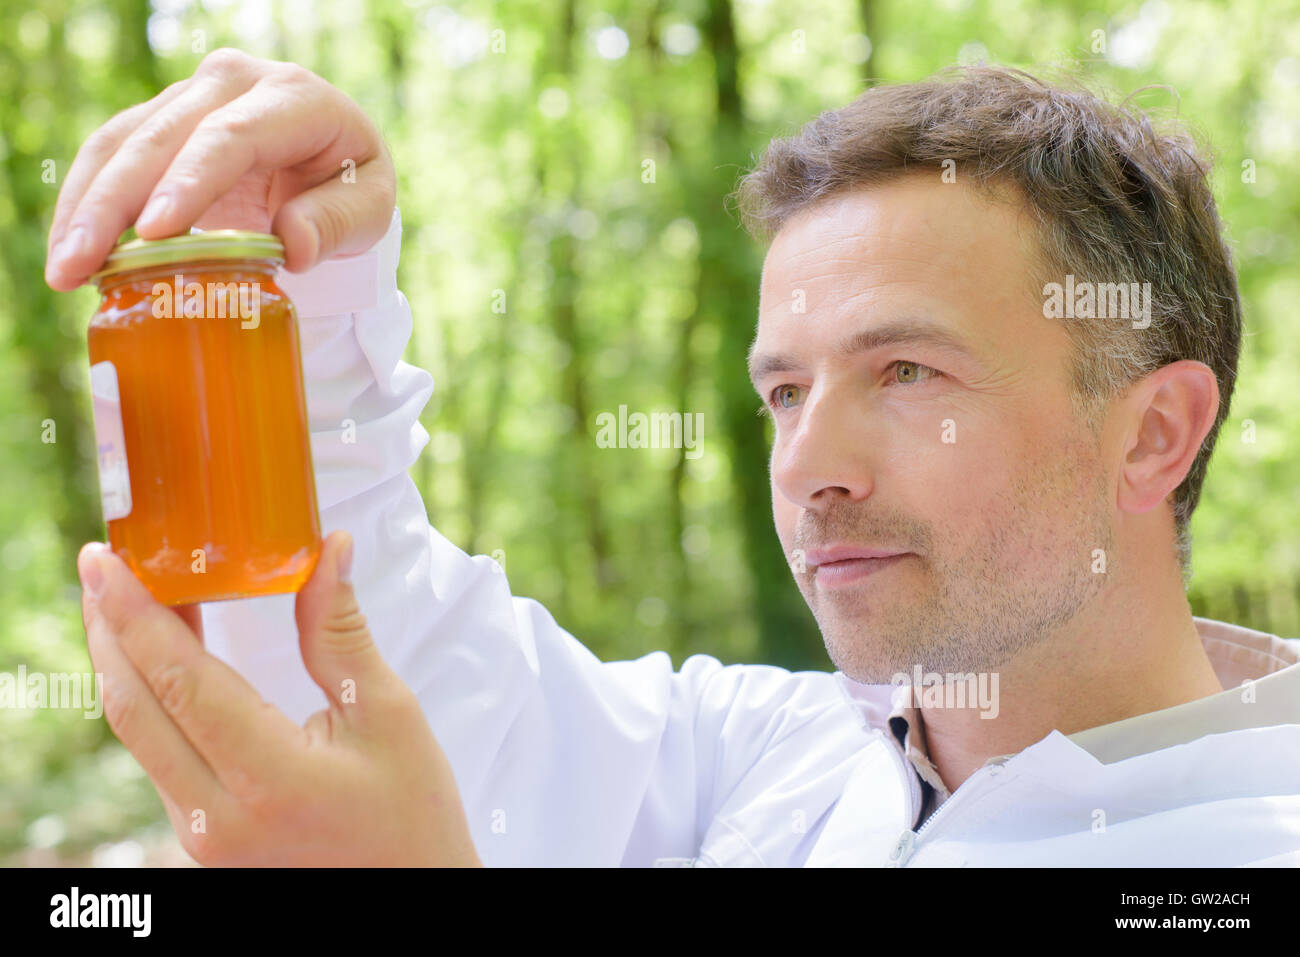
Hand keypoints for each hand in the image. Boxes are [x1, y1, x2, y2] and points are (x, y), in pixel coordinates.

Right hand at [45, 47, 394, 289]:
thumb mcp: (370, 205)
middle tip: (81, 264)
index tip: (153, 232)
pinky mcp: (160, 122)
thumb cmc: (353, 182)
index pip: (231, 137)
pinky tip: (73, 251)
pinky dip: (86, 203)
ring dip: (86, 207)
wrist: (333, 161)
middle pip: (162, 138)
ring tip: (65, 269)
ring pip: (123, 143)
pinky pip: (111, 156)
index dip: (188, 182)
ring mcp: (189, 96)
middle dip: (114, 203)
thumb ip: (336, 222)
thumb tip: (291, 248)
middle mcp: (232, 83)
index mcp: (293, 98)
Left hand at [75, 531, 481, 866]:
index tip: (105, 561)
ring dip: (123, 661)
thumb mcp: (389, 714)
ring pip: (138, 733)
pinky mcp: (201, 838)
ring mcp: (202, 835)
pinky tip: (160, 658)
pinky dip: (149, 697)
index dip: (136, 614)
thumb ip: (341, 632)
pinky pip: (156, 756)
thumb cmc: (411, 812)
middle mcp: (218, 816)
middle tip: (101, 565)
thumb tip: (327, 550)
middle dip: (108, 629)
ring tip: (126, 599)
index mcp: (272, 778)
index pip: (181, 681)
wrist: (410, 893)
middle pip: (135, 707)